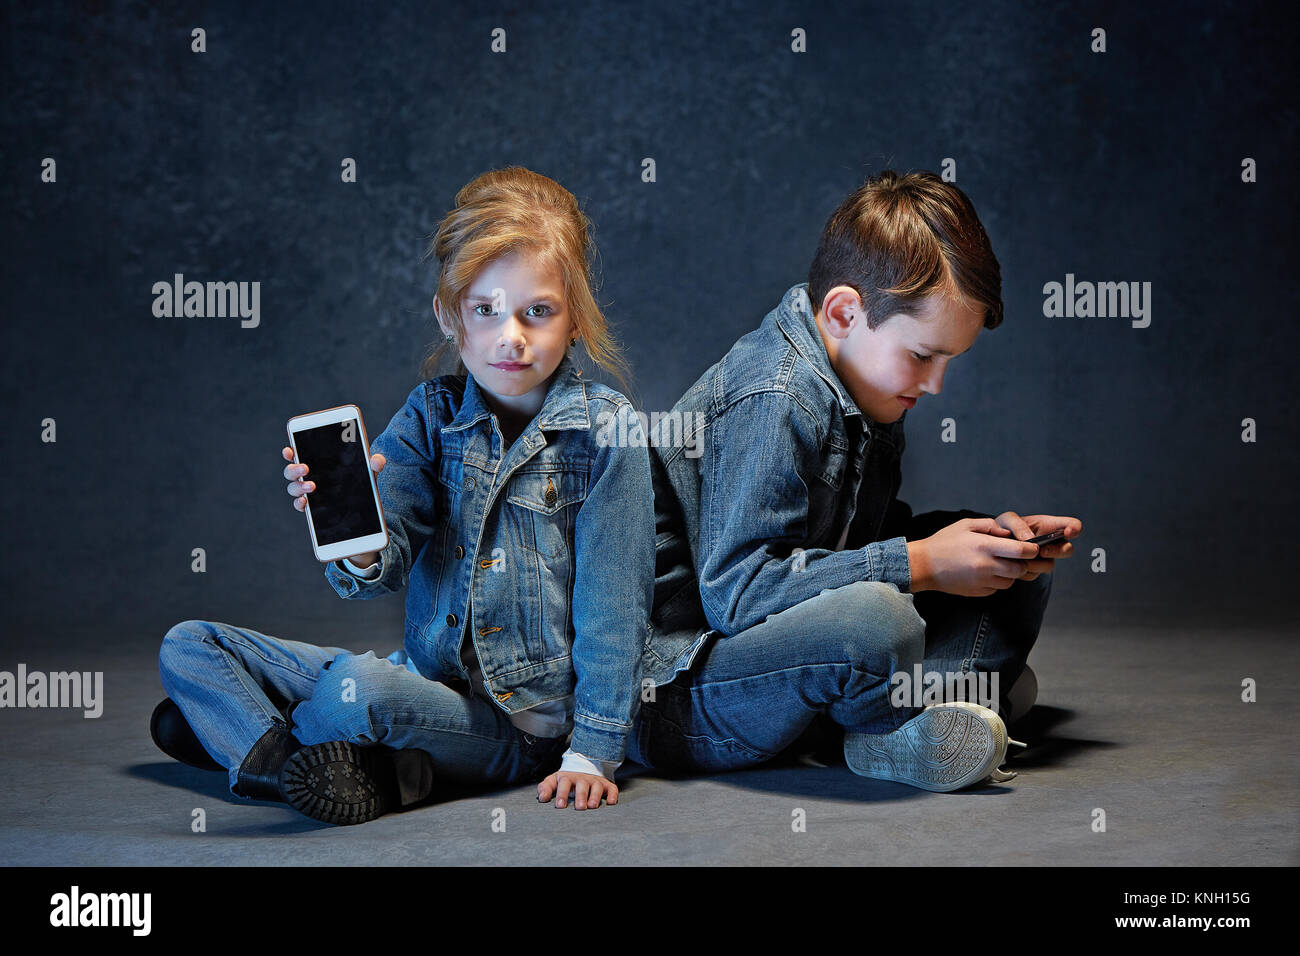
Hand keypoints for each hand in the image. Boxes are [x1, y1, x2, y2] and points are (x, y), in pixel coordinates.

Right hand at [281, 445, 385, 562]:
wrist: (363, 510)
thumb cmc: (360, 482)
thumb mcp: (369, 472)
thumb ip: (374, 464)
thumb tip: (377, 461)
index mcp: (318, 464)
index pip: (299, 454)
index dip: (290, 452)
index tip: (289, 450)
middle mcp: (309, 477)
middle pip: (291, 471)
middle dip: (294, 469)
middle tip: (305, 468)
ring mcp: (308, 493)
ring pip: (293, 488)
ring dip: (298, 487)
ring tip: (311, 487)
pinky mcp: (312, 508)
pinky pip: (299, 505)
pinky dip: (300, 503)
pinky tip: (305, 502)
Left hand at [537, 771, 618, 809]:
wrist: (583, 767)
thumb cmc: (566, 780)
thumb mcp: (553, 781)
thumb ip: (545, 788)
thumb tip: (542, 798)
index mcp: (567, 777)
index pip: (564, 783)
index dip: (562, 794)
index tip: (560, 806)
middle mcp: (582, 778)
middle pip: (582, 785)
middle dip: (581, 796)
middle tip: (580, 808)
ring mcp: (595, 781)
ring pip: (597, 787)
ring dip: (595, 796)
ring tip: (592, 806)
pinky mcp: (607, 785)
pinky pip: (612, 789)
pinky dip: (613, 795)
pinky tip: (611, 803)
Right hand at [910, 517, 1041, 596]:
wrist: (922, 565)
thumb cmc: (943, 543)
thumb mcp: (965, 525)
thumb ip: (990, 525)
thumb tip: (1008, 533)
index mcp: (984, 546)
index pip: (1021, 551)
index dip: (1032, 549)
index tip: (1032, 547)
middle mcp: (986, 565)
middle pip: (1021, 569)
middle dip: (1023, 563)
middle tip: (1016, 556)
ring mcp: (982, 581)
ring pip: (1010, 581)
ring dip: (1010, 573)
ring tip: (998, 564)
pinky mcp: (977, 592)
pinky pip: (997, 588)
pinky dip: (997, 581)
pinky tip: (986, 573)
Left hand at [992, 512, 1082, 580]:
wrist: (991, 546)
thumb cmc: (1003, 528)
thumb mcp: (1007, 520)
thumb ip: (1017, 525)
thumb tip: (1029, 538)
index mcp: (1049, 526)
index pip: (1072, 525)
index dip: (1074, 528)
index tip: (1068, 532)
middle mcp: (1050, 543)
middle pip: (1067, 550)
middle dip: (1057, 552)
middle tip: (1042, 551)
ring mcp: (1043, 559)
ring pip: (1048, 565)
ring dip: (1035, 563)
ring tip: (1019, 559)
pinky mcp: (1033, 571)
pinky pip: (1033, 574)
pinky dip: (1022, 571)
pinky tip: (1011, 564)